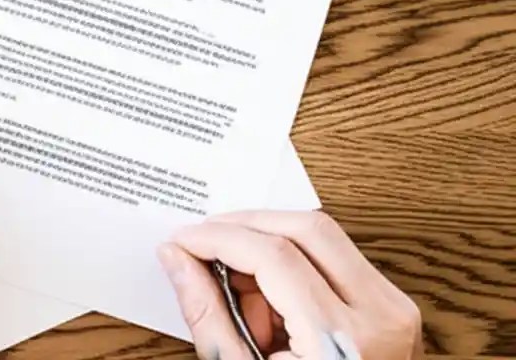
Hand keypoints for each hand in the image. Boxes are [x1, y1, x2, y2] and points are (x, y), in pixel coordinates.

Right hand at [160, 211, 423, 359]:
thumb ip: (208, 315)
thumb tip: (177, 259)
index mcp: (342, 342)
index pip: (274, 256)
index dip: (219, 238)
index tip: (185, 240)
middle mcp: (380, 316)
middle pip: (304, 228)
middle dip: (244, 227)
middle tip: (204, 244)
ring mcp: (393, 308)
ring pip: (321, 236)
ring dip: (268, 247)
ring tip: (243, 296)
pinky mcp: (392, 305)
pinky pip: (335, 258)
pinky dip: (292, 266)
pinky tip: (271, 304)